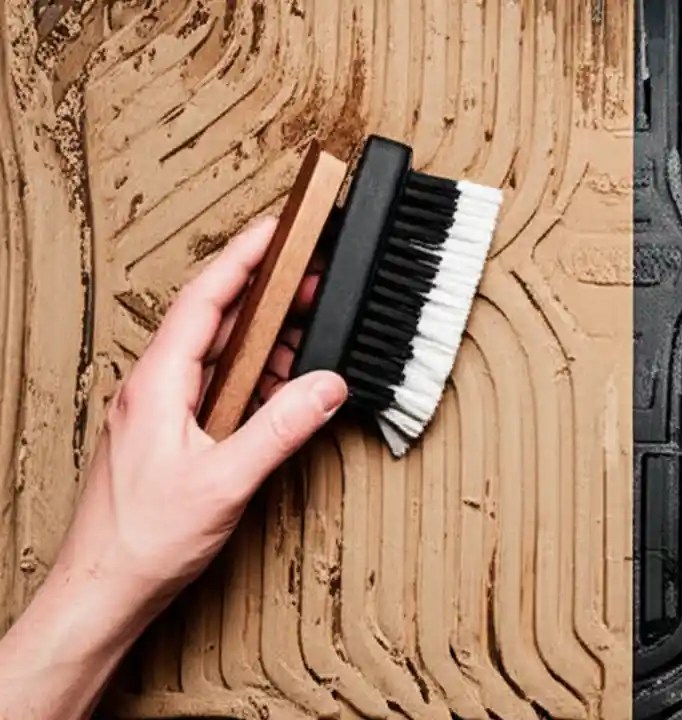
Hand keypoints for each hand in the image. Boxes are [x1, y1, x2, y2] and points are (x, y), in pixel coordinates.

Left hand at [0, 217, 345, 718]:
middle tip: (313, 279)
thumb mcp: (226, 481)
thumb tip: (326, 386)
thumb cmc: (144, 539)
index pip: (206, 298)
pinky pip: (213, 385)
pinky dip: (251, 376)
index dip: (245, 256)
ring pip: (215, 352)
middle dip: (267, 293)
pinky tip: (278, 391)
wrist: (104, 588)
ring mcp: (158, 409)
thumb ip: (281, 427)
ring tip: (306, 335)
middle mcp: (153, 387)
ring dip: (263, 338)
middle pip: (214, 317)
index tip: (279, 227)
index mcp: (159, 382)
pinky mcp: (168, 433)